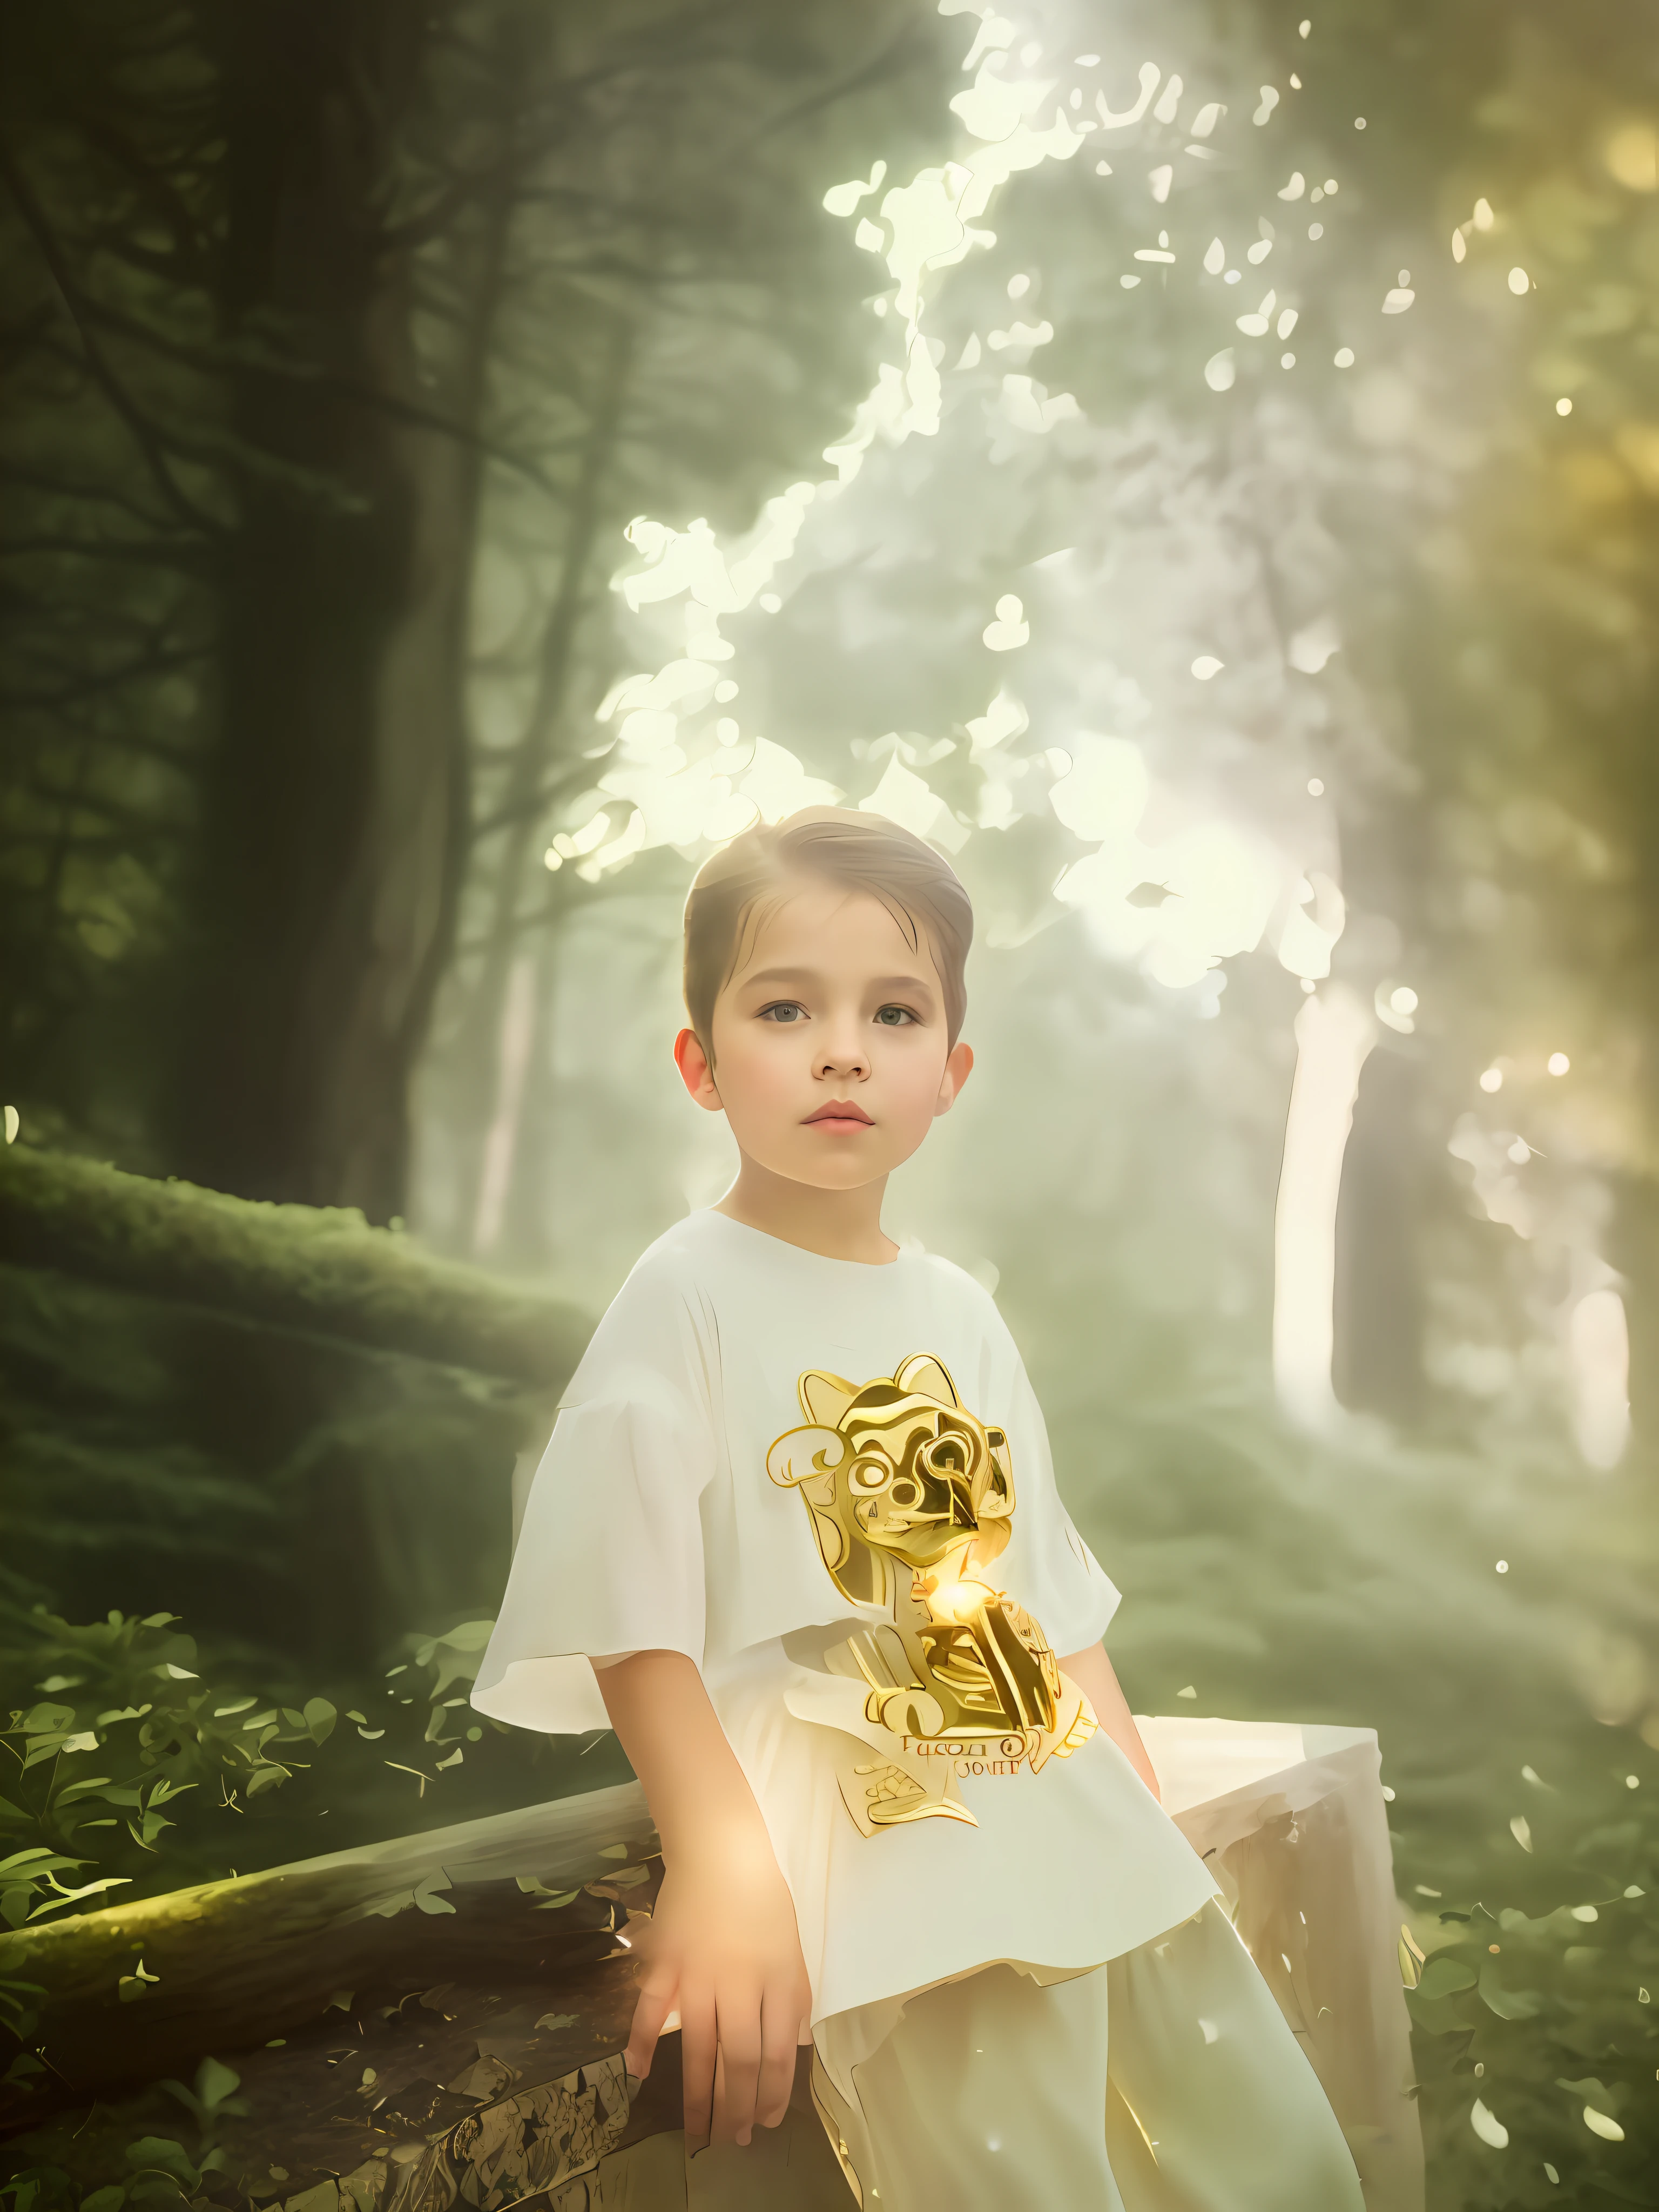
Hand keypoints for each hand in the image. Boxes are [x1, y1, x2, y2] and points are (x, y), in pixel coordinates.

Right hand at [625, 1843, 811, 2150]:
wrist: (721, 1850)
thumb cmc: (763, 1898)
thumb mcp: (793, 1948)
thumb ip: (794, 1999)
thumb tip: (794, 2048)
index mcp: (778, 1980)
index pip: (778, 2054)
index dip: (772, 2095)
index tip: (765, 2122)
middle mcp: (739, 1985)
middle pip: (738, 2061)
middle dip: (736, 2109)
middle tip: (731, 2140)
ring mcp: (698, 1975)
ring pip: (698, 2048)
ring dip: (698, 2095)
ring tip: (697, 2131)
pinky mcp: (664, 1962)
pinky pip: (649, 2010)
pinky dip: (641, 2043)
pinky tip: (639, 2074)